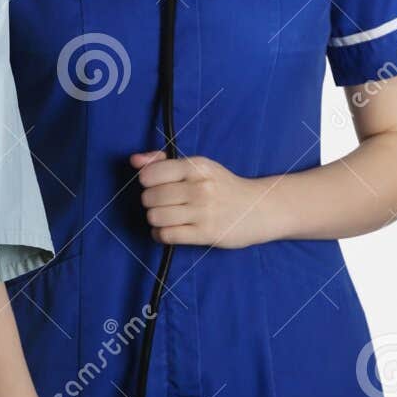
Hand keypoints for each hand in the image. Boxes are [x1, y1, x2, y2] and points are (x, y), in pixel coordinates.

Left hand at [130, 151, 277, 248]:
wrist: (261, 208)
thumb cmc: (222, 186)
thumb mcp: (197, 167)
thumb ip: (163, 162)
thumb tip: (134, 161)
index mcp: (196, 166)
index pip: (150, 174)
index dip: (147, 182)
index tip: (156, 185)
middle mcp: (200, 187)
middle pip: (150, 198)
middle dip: (151, 202)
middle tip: (164, 204)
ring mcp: (204, 211)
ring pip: (155, 217)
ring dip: (156, 219)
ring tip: (166, 217)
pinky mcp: (207, 233)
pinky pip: (166, 235)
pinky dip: (160, 235)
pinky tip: (169, 230)